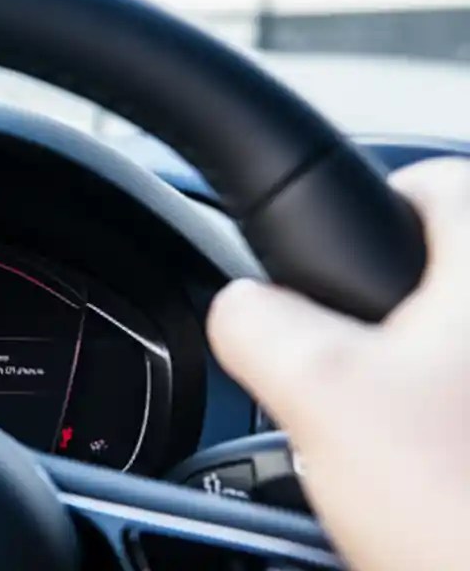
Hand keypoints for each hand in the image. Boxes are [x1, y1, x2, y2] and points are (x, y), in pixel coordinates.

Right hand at [209, 158, 469, 570]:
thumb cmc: (464, 503)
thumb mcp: (319, 394)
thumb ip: (256, 325)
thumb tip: (237, 311)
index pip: (428, 180)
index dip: (357, 208)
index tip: (324, 257)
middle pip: (433, 278)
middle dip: (378, 321)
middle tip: (343, 378)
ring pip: (442, 356)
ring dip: (407, 386)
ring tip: (387, 447)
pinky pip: (451, 410)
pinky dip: (435, 431)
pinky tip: (423, 482)